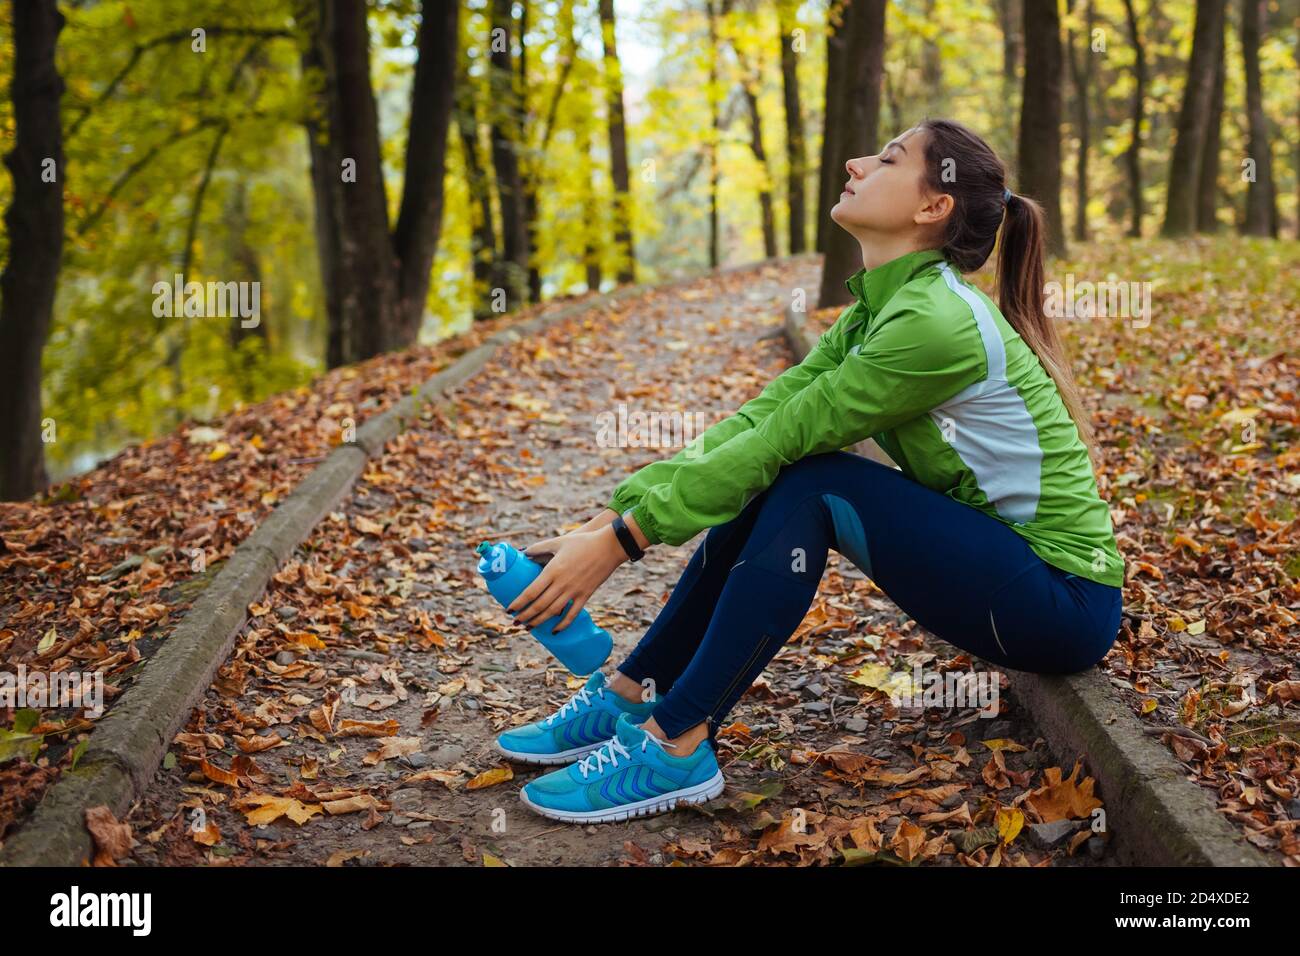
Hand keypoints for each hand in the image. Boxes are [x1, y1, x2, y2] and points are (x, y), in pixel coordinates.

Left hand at [507, 527, 627, 632]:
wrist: (610, 547)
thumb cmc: (583, 542)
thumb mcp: (558, 542)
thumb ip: (539, 548)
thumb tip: (523, 552)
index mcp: (552, 570)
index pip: (531, 592)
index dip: (519, 603)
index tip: (509, 609)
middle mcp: (562, 583)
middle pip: (539, 605)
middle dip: (525, 616)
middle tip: (515, 622)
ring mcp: (575, 591)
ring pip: (553, 612)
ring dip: (539, 622)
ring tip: (528, 628)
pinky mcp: (586, 595)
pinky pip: (573, 614)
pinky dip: (563, 624)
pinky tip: (554, 631)